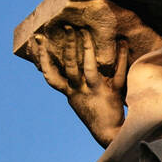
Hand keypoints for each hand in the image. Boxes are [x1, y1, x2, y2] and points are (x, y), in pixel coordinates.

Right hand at [32, 19, 126, 145]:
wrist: (109, 134)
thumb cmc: (95, 113)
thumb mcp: (78, 99)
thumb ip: (73, 82)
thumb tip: (68, 60)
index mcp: (70, 92)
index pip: (51, 74)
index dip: (43, 57)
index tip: (38, 39)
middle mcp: (79, 91)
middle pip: (69, 65)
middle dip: (67, 45)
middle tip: (68, 27)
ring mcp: (95, 91)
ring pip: (88, 67)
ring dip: (87, 48)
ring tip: (85, 32)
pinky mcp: (112, 93)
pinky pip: (117, 72)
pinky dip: (121, 57)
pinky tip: (123, 43)